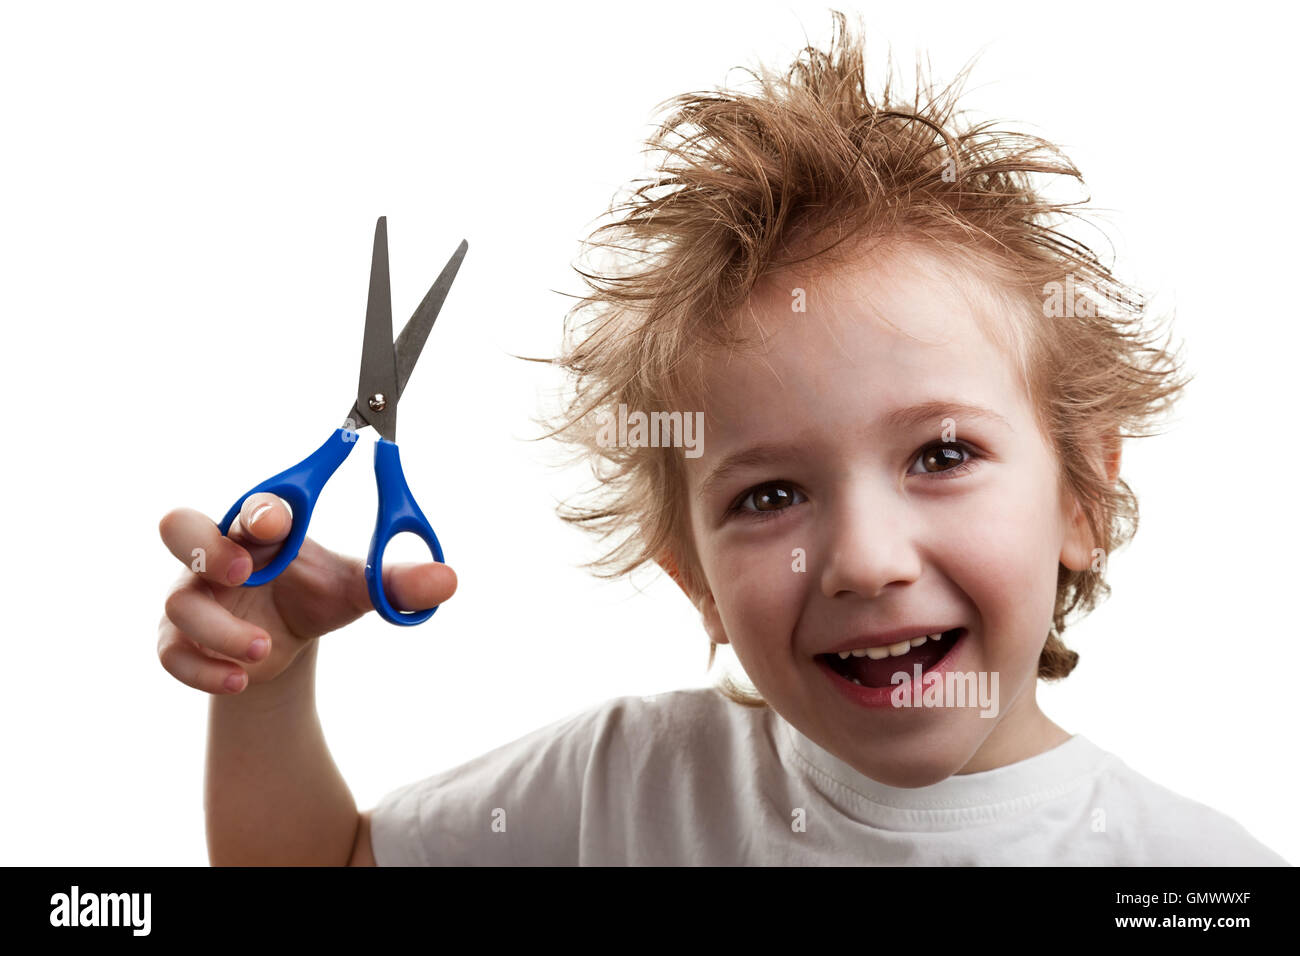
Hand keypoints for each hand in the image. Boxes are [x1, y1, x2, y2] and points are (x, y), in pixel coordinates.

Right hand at [157, 493, 456, 693]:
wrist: (284, 643)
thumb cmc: (314, 594)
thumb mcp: (358, 588)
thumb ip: (396, 582)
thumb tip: (447, 580)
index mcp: (261, 526)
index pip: (251, 504)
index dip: (262, 509)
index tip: (284, 520)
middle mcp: (218, 554)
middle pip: (178, 525)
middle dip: (206, 545)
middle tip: (242, 571)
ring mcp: (192, 597)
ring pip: (179, 602)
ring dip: (219, 627)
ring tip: (260, 648)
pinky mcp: (179, 641)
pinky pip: (170, 653)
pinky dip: (202, 670)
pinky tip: (238, 680)